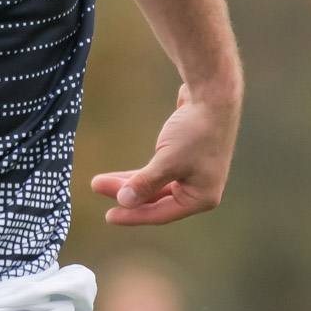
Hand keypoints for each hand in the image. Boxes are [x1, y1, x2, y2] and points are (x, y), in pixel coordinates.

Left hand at [89, 84, 238, 225]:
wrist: (213, 95)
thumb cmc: (195, 130)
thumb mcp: (167, 161)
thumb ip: (145, 184)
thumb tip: (124, 202)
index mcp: (201, 197)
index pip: (161, 213)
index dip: (133, 215)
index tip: (107, 216)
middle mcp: (199, 189)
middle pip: (155, 199)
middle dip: (125, 193)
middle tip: (96, 186)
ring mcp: (193, 174)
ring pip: (154, 186)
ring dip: (129, 182)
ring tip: (100, 180)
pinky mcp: (185, 159)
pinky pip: (158, 173)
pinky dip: (140, 174)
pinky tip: (121, 175)